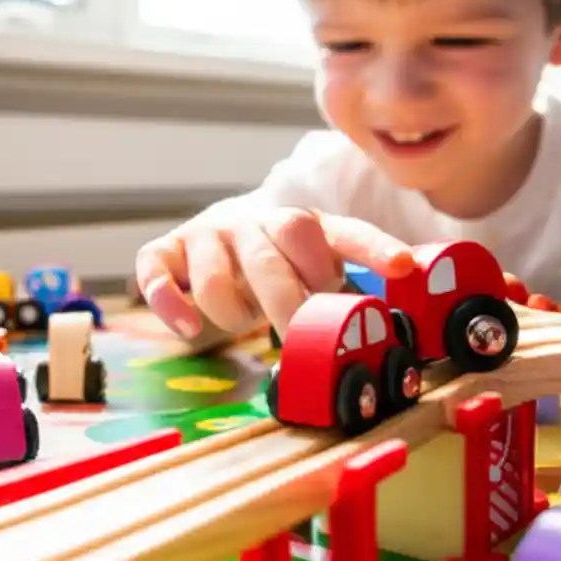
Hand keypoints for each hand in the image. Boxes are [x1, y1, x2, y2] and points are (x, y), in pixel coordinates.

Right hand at [136, 205, 414, 339]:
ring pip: (215, 276)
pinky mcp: (167, 250)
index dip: (373, 247)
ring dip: (231, 313)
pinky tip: (187, 327)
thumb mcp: (310, 268)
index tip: (402, 266)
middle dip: (289, 305)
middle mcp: (254, 223)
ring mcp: (208, 234)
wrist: (218, 230)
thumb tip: (378, 328)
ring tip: (242, 323)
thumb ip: (336, 290)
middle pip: (274, 257)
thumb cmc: (274, 262)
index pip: (341, 232)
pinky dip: (169, 302)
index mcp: (301, 225)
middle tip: (298, 337)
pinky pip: (157, 272)